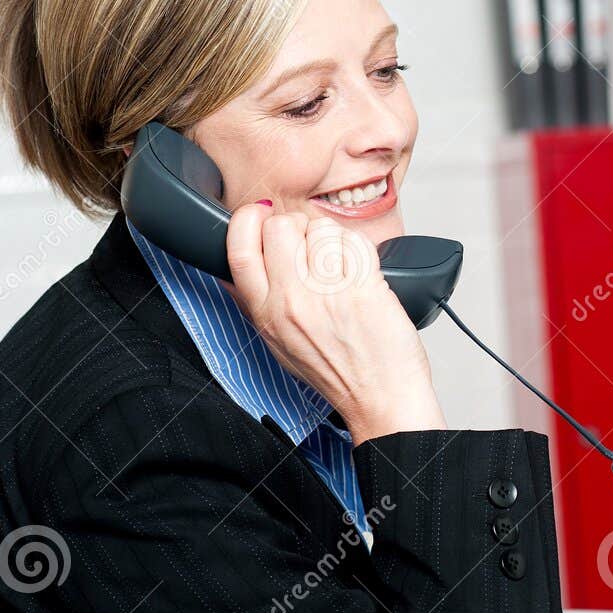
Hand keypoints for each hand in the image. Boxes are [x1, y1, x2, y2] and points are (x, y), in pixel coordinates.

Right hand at [221, 204, 446, 444]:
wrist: (381, 398)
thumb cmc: (337, 374)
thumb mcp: (278, 343)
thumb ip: (254, 305)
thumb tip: (231, 272)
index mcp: (265, 313)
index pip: (238, 247)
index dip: (248, 219)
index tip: (262, 215)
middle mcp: (292, 301)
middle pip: (280, 226)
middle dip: (297, 225)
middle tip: (312, 245)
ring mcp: (328, 293)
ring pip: (321, 228)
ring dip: (333, 237)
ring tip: (341, 264)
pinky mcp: (364, 288)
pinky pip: (355, 242)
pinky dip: (360, 249)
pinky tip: (361, 271)